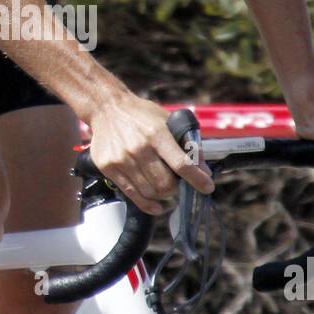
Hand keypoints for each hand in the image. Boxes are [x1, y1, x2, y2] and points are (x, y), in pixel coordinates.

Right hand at [84, 93, 214, 215]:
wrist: (106, 108)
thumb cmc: (141, 115)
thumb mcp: (166, 120)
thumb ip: (184, 142)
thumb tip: (202, 168)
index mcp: (157, 134)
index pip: (181, 164)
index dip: (197, 179)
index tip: (207, 187)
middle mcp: (139, 148)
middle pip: (165, 184)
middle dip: (177, 188)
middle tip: (178, 183)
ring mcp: (122, 160)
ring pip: (150, 192)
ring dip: (163, 195)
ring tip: (164, 188)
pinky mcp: (109, 168)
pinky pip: (133, 195)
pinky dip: (148, 204)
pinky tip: (157, 205)